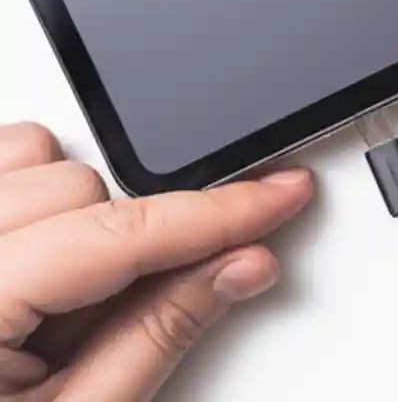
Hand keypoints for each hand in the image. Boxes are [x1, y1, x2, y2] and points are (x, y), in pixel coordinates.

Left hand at [0, 123, 313, 400]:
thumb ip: (161, 332)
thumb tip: (238, 266)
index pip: (119, 233)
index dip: (218, 213)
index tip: (278, 196)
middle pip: (79, 185)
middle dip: (128, 242)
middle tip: (121, 314)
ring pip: (33, 158)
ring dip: (72, 213)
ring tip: (60, 295)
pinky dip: (27, 195)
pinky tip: (31, 255)